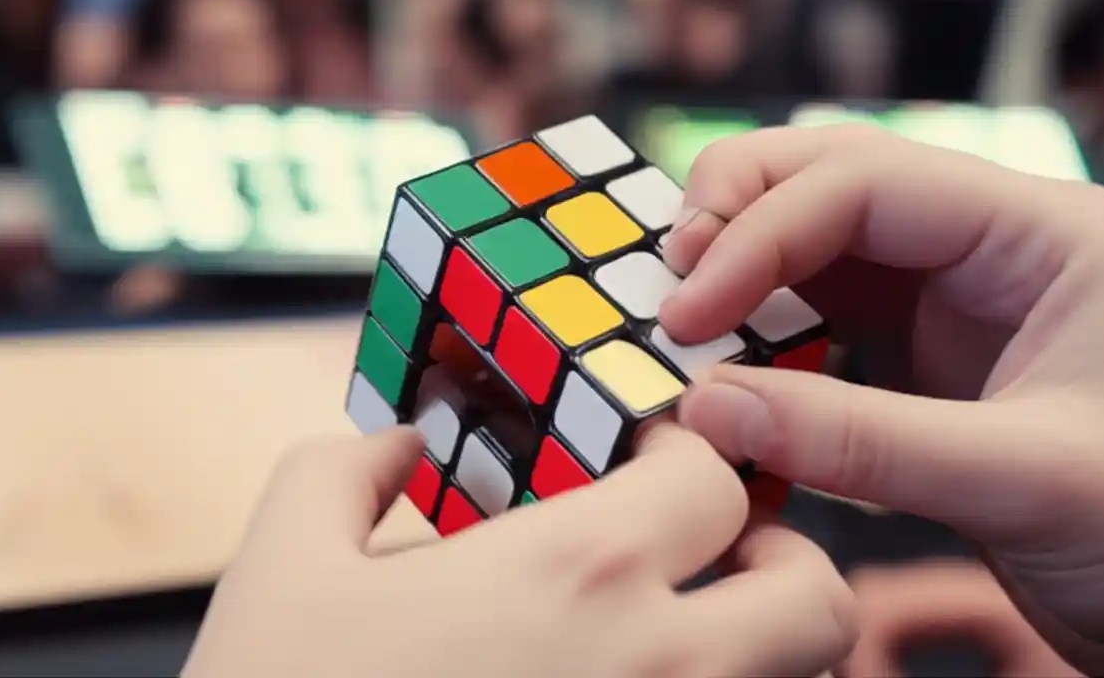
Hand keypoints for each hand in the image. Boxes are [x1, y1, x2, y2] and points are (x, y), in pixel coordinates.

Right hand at [182, 425, 855, 677]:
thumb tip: (395, 447)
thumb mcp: (284, 563)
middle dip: (783, 567)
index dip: (694, 458)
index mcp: (577, 571)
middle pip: (819, 600)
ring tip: (685, 646)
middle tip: (718, 563)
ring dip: (768, 660)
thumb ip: (344, 470)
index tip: (654, 464)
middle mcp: (657, 665)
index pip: (716, 479)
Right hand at [659, 125, 1103, 673]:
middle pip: (829, 177)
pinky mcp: (919, 353)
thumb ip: (859, 443)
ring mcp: (949, 295)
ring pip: (814, 241)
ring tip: (679, 325)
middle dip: (735, 220)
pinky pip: (817, 314)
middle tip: (666, 290)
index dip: (758, 234)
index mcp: (1037, 233)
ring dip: (739, 272)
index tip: (687, 313)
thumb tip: (706, 411)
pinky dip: (759, 331)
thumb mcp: (1021, 481)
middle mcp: (986, 242)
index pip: (866, 183)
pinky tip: (724, 366)